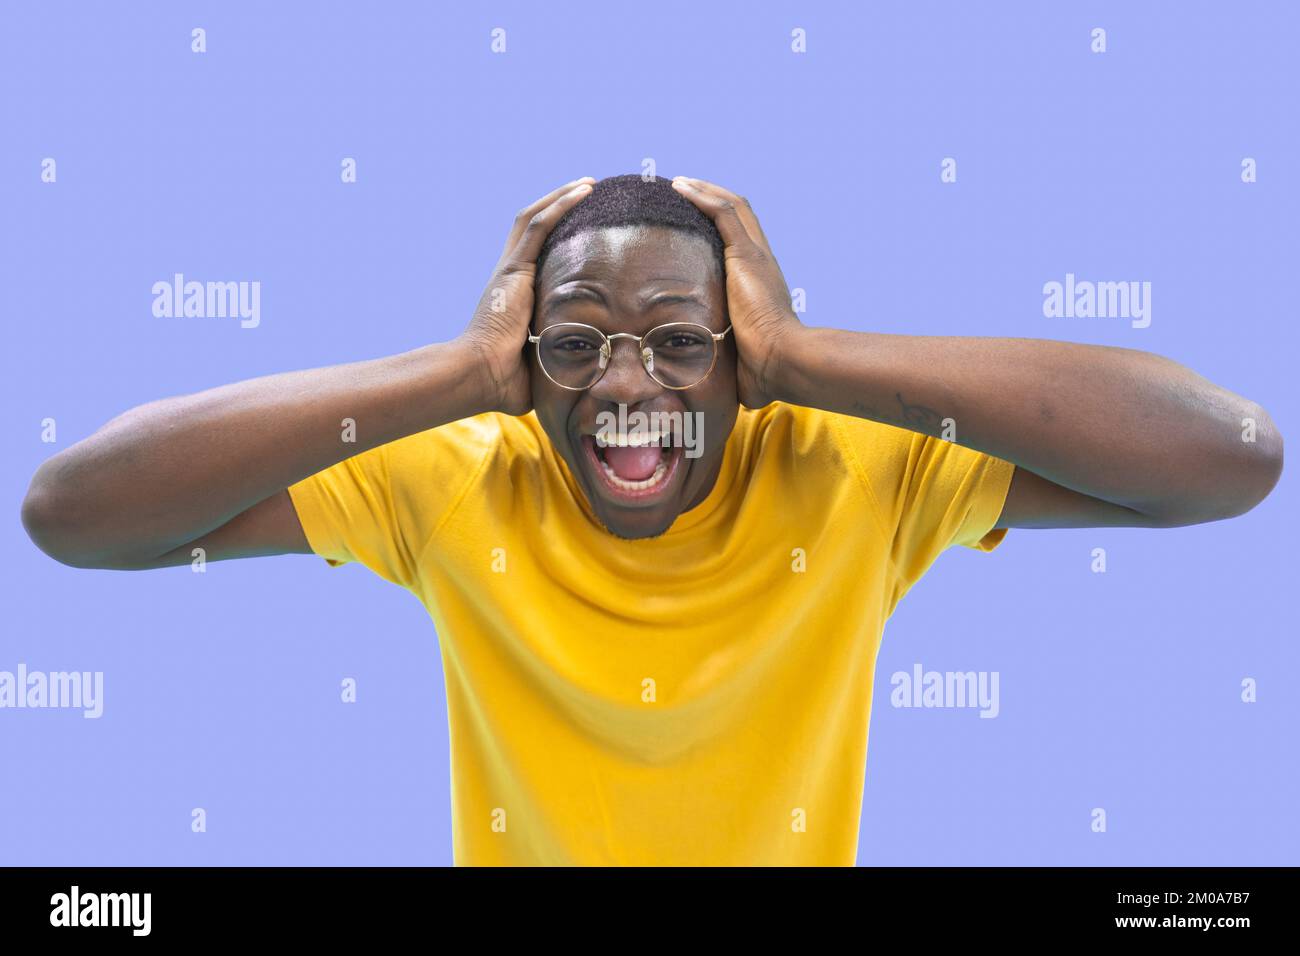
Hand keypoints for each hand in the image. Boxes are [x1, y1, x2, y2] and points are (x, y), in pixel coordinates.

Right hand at [461, 177, 595, 414]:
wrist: (479, 376)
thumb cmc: (507, 380)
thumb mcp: (543, 361)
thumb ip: (562, 356)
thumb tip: (593, 371)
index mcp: (517, 294)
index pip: (538, 251)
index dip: (558, 232)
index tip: (585, 224)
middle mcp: (511, 275)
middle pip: (533, 226)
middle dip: (560, 204)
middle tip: (589, 191)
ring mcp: (510, 269)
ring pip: (536, 218)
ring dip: (563, 197)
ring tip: (590, 183)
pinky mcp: (514, 269)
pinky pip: (539, 225)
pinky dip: (561, 204)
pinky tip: (583, 190)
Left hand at [670, 176, 804, 407]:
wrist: (782, 363)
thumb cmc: (761, 371)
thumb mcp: (735, 357)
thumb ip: (720, 358)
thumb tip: (697, 383)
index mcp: (759, 282)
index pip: (738, 240)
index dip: (717, 222)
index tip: (690, 216)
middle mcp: (761, 262)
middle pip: (737, 215)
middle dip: (709, 198)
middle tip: (680, 189)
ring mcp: (755, 257)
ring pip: (731, 206)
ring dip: (703, 190)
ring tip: (676, 182)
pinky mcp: (747, 256)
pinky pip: (724, 212)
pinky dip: (703, 196)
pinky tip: (681, 186)